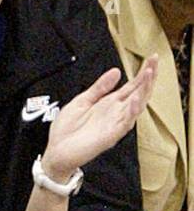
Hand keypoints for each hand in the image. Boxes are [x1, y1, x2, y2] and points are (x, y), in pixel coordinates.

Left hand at [43, 57, 156, 183]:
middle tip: (155, 61)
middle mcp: (115, 113)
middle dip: (148, 77)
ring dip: (144, 91)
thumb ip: (99, 87)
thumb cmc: (66, 130)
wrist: (56, 152)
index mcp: (109, 104)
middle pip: (139, 93)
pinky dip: (131, 111)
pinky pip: (125, 123)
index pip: (132, 86)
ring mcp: (115, 124)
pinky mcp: (110, 136)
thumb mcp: (82, 101)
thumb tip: (116, 72)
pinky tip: (134, 99)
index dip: (142, 72)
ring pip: (136, 106)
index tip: (152, 58)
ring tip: (149, 74)